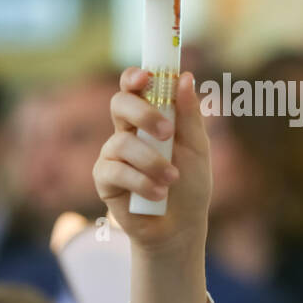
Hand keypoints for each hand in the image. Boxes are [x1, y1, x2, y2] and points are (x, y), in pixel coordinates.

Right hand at [93, 67, 210, 302]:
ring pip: (122, 143)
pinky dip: (142, 181)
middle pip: (119, 104)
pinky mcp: (105, 181)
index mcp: (148, 118)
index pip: (134, 88)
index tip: (145, 76)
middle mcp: (126, 132)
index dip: (134, 77)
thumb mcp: (198, 147)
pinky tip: (159, 192)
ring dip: (152, 161)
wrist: (182, 226)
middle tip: (167, 132)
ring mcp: (113, 156)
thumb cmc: (191, 184)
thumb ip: (189, 114)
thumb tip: (185, 77)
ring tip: (172, 178)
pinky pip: (116, 171)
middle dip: (142, 113)